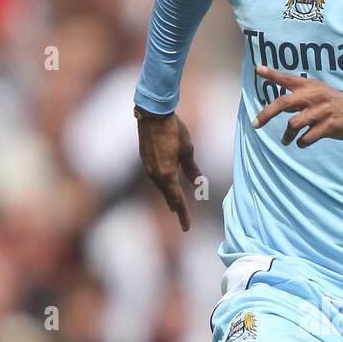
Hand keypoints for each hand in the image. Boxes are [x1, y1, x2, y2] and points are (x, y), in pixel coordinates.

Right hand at [136, 110, 201, 230]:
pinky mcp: (145, 160)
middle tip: (183, 220)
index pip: (177, 200)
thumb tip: (197, 183)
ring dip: (169, 196)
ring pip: (161, 188)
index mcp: (167, 175)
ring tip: (175, 206)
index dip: (183, 214)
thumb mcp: (187, 150)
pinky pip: (156, 178)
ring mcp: (148, 168)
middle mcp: (155, 175)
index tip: (187, 227)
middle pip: (168, 196)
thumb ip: (191, 169)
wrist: (152, 114)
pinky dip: (163, 186)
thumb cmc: (173, 130)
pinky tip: (166, 186)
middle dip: (176, 207)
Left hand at [252, 66, 342, 146]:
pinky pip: (307, 137)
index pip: (288, 78)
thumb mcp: (319, 93)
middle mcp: (314, 95)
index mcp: (311, 86)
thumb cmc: (335, 104)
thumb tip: (277, 106)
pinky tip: (302, 142)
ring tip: (286, 140)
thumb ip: (300, 97)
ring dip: (287, 135)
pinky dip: (301, 142)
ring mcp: (322, 110)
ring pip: (294, 124)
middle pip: (284, 103)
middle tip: (256, 124)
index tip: (258, 69)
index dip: (272, 74)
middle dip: (267, 114)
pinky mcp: (330, 125)